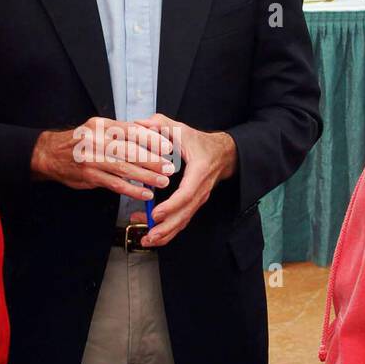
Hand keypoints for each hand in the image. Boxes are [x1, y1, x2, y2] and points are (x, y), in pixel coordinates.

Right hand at [31, 116, 174, 199]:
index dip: (151, 139)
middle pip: (130, 150)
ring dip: (146, 177)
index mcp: (102, 125)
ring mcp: (92, 158)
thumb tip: (149, 134)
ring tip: (162, 182)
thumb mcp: (98, 129)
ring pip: (124, 168)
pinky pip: (114, 184)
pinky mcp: (89, 176)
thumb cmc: (81, 142)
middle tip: (170, 167)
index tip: (169, 146)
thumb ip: (121, 132)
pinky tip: (145, 194)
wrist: (51, 154)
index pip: (131, 130)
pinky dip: (132, 190)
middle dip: (153, 159)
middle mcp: (96, 140)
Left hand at [128, 114, 236, 247]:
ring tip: (147, 240)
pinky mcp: (193, 205)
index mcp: (198, 172)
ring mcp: (198, 200)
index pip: (187, 193)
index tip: (157, 213)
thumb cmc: (200, 143)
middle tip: (149, 235)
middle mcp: (200, 190)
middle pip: (185, 214)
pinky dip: (168, 231)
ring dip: (166, 233)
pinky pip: (182, 221)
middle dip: (167, 227)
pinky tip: (153, 235)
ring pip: (183, 221)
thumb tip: (142, 123)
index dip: (172, 205)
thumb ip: (162, 124)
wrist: (222, 154)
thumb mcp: (182, 130)